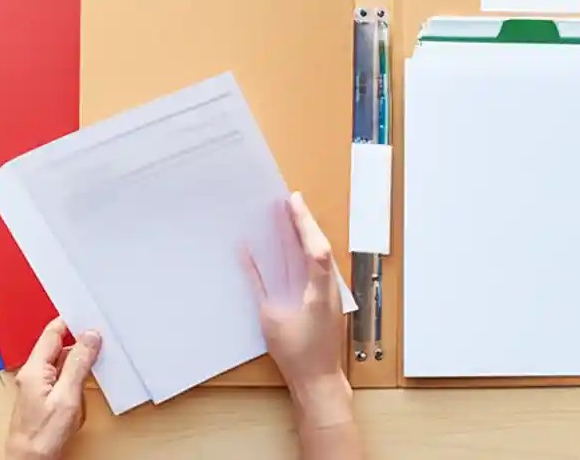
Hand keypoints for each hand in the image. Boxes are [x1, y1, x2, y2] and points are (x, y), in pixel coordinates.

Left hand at [5, 319, 100, 459]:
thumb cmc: (43, 435)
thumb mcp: (67, 397)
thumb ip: (78, 364)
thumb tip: (90, 337)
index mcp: (34, 368)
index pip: (53, 332)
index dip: (71, 321)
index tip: (91, 316)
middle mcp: (33, 372)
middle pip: (58, 345)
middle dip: (80, 340)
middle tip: (102, 337)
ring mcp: (38, 384)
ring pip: (62, 360)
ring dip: (80, 359)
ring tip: (99, 358)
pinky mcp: (45, 395)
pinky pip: (62, 375)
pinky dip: (77, 374)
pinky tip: (88, 379)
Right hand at [245, 192, 354, 432]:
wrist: (319, 380)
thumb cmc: (296, 354)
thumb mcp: (270, 317)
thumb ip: (259, 284)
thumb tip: (247, 257)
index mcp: (319, 291)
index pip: (316, 249)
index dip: (304, 223)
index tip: (292, 202)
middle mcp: (331, 288)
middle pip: (322, 246)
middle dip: (306, 221)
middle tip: (291, 199)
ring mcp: (333, 293)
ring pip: (323, 255)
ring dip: (308, 234)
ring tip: (293, 214)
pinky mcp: (329, 299)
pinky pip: (320, 267)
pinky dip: (309, 250)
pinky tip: (298, 243)